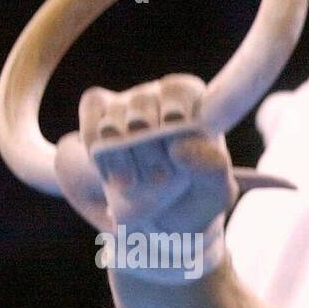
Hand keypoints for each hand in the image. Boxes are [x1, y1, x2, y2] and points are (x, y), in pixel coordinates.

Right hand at [53, 74, 237, 236]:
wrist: (164, 218)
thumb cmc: (196, 196)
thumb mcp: (216, 190)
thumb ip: (211, 168)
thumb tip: (179, 147)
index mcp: (197, 110)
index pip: (183, 89)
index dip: (176, 102)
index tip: (174, 122)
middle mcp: (160, 98)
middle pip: (144, 104)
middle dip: (148, 144)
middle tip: (159, 177)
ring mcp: (127, 103)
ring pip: (114, 116)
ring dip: (121, 153)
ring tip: (133, 184)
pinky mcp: (99, 111)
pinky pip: (91, 117)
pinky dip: (94, 145)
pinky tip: (107, 173)